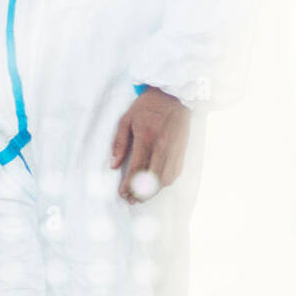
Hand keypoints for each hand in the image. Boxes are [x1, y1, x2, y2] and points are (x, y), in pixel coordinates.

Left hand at [110, 87, 190, 203]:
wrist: (173, 95)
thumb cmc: (147, 106)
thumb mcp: (126, 119)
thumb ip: (119, 143)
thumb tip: (113, 165)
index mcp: (146, 138)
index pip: (136, 169)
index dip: (128, 185)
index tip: (122, 193)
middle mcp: (162, 147)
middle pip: (151, 179)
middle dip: (140, 194)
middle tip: (131, 200)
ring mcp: (174, 150)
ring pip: (164, 179)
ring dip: (153, 192)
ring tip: (142, 196)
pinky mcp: (182, 150)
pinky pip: (175, 173)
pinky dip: (165, 183)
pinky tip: (157, 186)